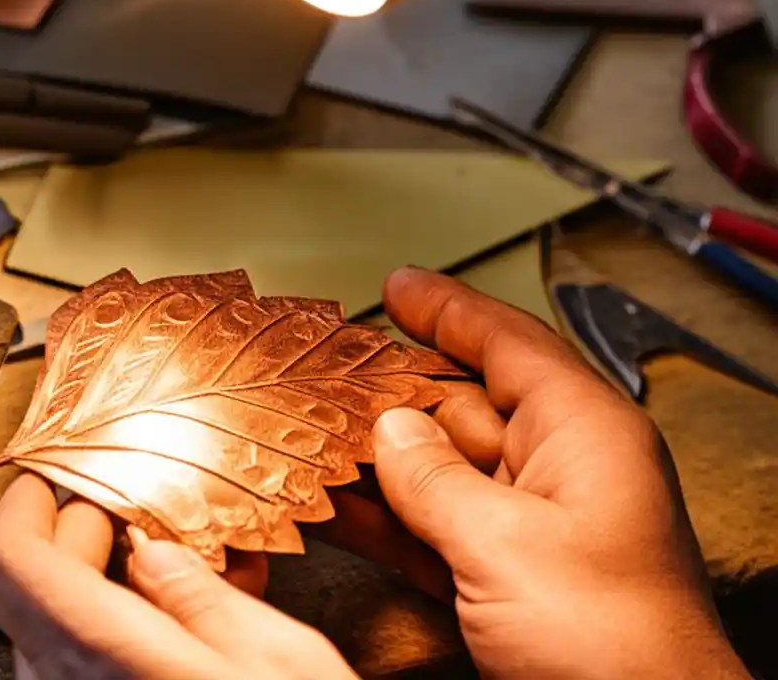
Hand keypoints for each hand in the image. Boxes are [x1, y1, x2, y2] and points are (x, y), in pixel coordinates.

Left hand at [0, 474, 357, 678]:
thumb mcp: (280, 664)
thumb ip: (203, 600)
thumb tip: (158, 556)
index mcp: (104, 659)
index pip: (9, 563)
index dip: (22, 506)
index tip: (51, 478)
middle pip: (28, 596)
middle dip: (76, 541)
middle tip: (133, 519)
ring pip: (50, 639)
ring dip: (94, 592)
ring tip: (169, 579)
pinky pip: (72, 677)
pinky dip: (105, 641)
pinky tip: (170, 635)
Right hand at [316, 267, 748, 678]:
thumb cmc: (618, 646)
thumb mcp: (507, 545)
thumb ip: (434, 480)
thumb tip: (388, 432)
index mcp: (583, 434)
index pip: (510, 344)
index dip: (449, 309)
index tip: (401, 286)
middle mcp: (557, 470)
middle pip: (460, 404)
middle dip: (390, 391)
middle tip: (327, 372)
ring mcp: (528, 524)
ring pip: (437, 469)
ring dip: (375, 460)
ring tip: (311, 437)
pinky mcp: (502, 574)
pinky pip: (431, 526)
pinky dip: (384, 518)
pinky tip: (336, 507)